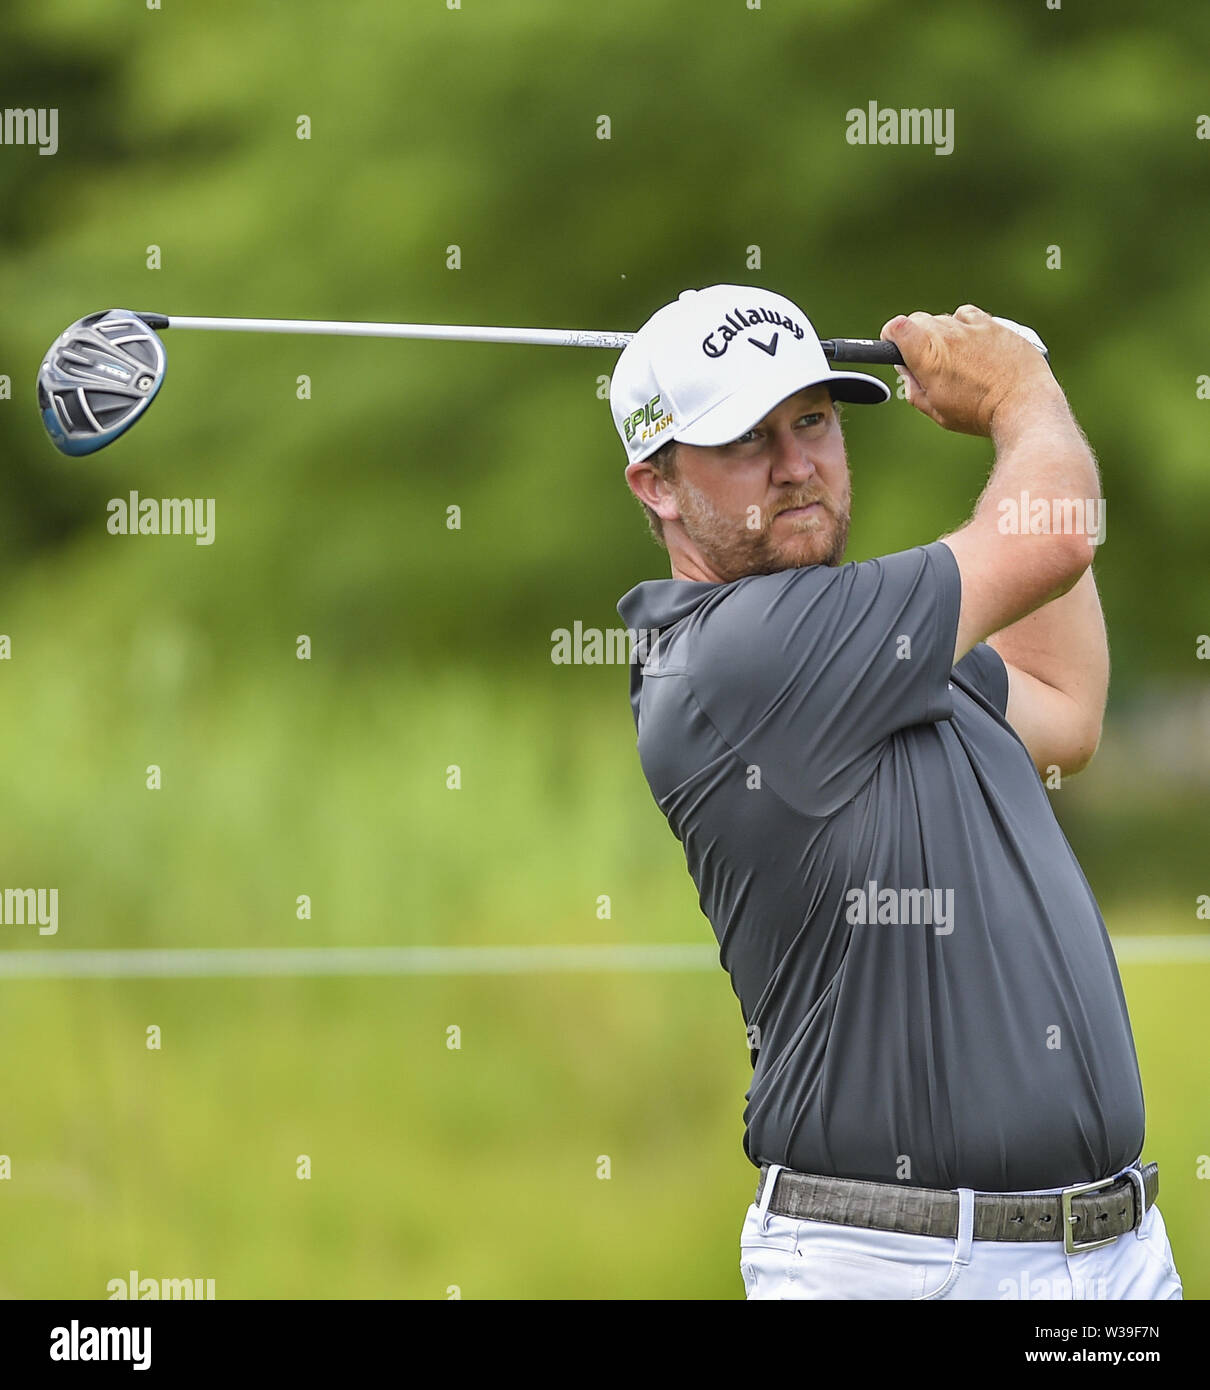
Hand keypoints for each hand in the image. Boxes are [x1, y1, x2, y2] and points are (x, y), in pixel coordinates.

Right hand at [879, 305, 1057, 436]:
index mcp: (928, 357)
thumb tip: (907, 371)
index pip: (897, 326)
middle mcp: (948, 335)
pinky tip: (973, 344)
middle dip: (916, 337)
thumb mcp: (936, 410)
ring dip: (943, 333)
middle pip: (918, 320)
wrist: (1023, 404)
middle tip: (927, 360)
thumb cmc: (979, 413)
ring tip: (955, 357)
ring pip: (944, 318)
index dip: (891, 335)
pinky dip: (965, 326)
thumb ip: (914, 388)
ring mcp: (972, 327)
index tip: (895, 345)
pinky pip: (969, 315)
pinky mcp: (993, 324)